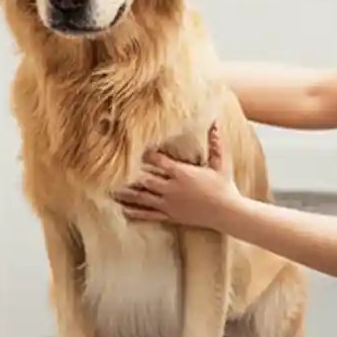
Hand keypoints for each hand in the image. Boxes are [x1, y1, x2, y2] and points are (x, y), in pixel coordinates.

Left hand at [114, 123, 242, 228]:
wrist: (227, 213)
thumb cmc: (224, 186)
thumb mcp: (221, 162)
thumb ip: (216, 142)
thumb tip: (216, 121)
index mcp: (183, 173)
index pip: (159, 161)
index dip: (145, 153)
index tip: (132, 146)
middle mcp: (172, 188)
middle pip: (144, 179)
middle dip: (128, 174)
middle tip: (110, 169)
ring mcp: (169, 204)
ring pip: (142, 198)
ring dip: (126, 193)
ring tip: (109, 189)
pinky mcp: (170, 216)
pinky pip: (149, 214)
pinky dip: (135, 212)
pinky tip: (122, 209)